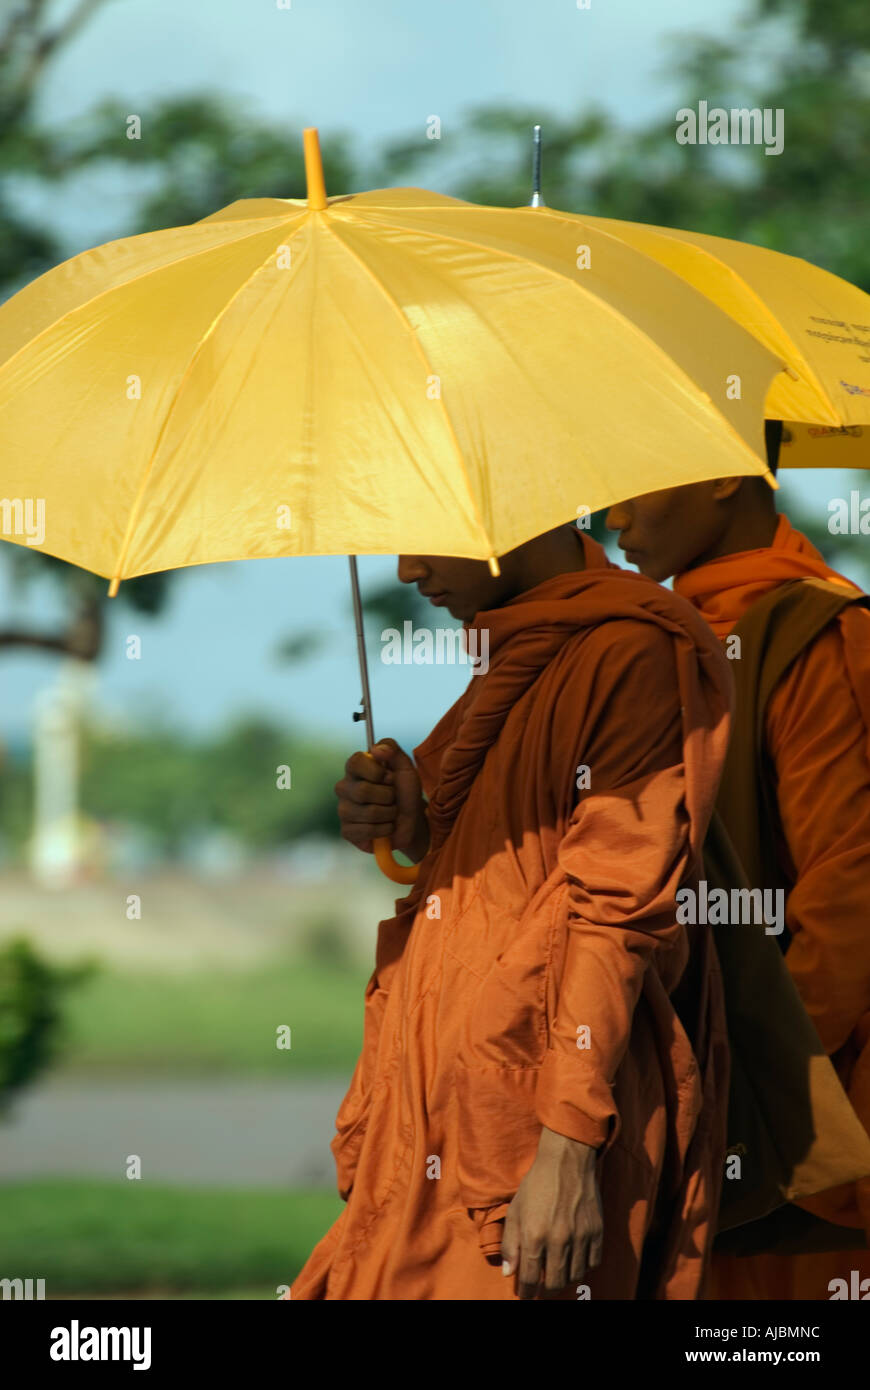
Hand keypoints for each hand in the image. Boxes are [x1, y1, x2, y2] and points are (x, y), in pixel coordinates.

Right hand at [334, 738, 429, 862]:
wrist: (412, 821)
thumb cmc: (405, 792)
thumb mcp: (405, 767)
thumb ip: (392, 749)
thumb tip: (376, 749)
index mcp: (355, 769)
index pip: (355, 762)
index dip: (377, 772)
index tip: (390, 778)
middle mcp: (344, 788)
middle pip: (363, 791)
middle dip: (388, 796)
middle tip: (393, 798)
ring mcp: (343, 810)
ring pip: (368, 813)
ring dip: (389, 814)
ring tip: (391, 813)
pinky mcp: (347, 831)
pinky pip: (366, 831)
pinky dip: (384, 830)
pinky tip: (385, 827)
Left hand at [501, 1126, 603, 1298]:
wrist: (566, 1161)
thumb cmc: (536, 1185)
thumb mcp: (515, 1211)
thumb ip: (510, 1244)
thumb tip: (509, 1272)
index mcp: (535, 1236)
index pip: (530, 1279)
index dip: (526, 1291)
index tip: (524, 1294)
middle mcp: (559, 1240)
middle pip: (555, 1284)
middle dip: (545, 1290)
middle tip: (540, 1288)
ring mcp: (580, 1237)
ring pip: (574, 1276)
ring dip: (563, 1279)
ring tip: (555, 1273)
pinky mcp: (597, 1231)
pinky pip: (592, 1263)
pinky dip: (583, 1267)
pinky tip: (573, 1260)